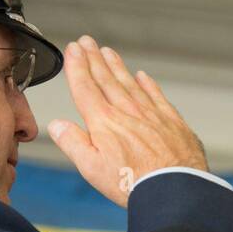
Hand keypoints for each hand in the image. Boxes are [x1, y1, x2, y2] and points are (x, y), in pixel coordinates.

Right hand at [48, 35, 207, 207]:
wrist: (175, 189)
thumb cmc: (133, 184)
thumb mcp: (92, 168)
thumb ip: (73, 143)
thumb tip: (57, 125)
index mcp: (104, 122)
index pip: (86, 88)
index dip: (77, 67)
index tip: (73, 50)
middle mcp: (127, 112)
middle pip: (107, 80)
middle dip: (94, 59)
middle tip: (87, 42)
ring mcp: (151, 114)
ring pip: (130, 83)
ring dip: (117, 66)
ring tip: (108, 52)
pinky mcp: (172, 122)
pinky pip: (157, 96)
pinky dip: (148, 84)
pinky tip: (142, 76)